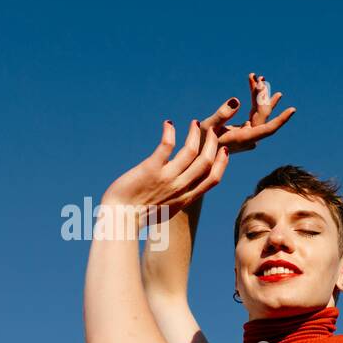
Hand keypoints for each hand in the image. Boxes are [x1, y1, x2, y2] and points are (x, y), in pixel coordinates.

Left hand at [100, 119, 229, 225]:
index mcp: (185, 199)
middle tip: (211, 130)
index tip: (223, 150)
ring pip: (191, 151)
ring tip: (194, 123)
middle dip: (212, 143)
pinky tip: (168, 123)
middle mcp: (180, 188)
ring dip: (195, 134)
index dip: (222, 163)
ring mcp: (167, 178)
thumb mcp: (164, 211)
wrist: (118, 219)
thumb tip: (179, 193)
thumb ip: (175, 200)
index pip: (213, 179)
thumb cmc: (136, 216)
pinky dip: (170, 132)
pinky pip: (167, 146)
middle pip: (206, 162)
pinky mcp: (151, 169)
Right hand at [198, 72, 295, 153]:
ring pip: (259, 112)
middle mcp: (250, 137)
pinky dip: (253, 99)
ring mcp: (249, 134)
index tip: (292, 110)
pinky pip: (253, 112)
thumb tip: (236, 100)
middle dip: (261, 95)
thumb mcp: (208, 127)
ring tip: (259, 77)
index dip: (281, 119)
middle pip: (262, 114)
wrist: (198, 153)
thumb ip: (222, 114)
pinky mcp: (245, 130)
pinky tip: (256, 85)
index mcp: (244, 138)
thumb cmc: (201, 142)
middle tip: (260, 78)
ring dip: (258, 94)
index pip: (268, 128)